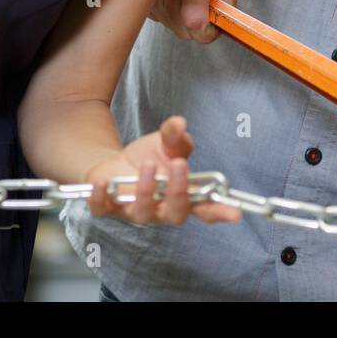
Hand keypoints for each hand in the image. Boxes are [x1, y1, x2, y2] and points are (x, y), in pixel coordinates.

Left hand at [85, 115, 240, 225]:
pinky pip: (103, 209)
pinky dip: (101, 197)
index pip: (204, 209)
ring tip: (148, 164)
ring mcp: (133, 211)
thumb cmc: (147, 159)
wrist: (112, 166)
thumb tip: (179, 122)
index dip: (219, 211)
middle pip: (175, 215)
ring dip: (147, 190)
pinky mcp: (107, 208)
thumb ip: (174, 136)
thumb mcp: (164, 144)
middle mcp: (160, 209)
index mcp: (180, 196)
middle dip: (178, 193)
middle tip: (179, 166)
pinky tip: (104, 182)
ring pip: (143, 213)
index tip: (234, 212)